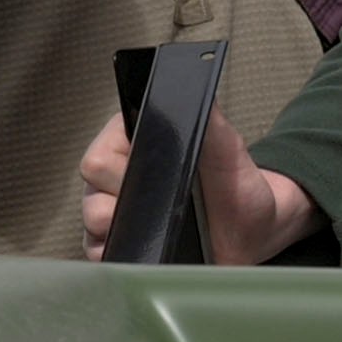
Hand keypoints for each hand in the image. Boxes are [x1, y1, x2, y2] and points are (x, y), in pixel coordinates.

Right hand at [76, 106, 318, 265]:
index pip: (103, 148)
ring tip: (154, 228)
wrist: (251, 236)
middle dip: (123, 197)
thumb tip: (195, 89)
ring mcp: (114, 210)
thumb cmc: (238, 189)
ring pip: (90, 218)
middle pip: (91, 185)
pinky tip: (142, 251)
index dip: (122, 164)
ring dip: (121, 226)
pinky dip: (115, 252)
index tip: (153, 175)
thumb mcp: (230, 151)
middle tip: (161, 204)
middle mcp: (117, 173)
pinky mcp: (118, 245)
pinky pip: (96, 250)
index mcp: (136, 140)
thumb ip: (212, 120)